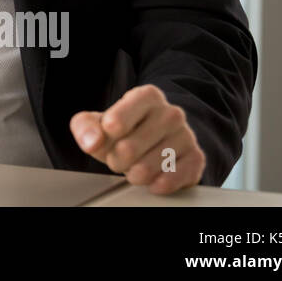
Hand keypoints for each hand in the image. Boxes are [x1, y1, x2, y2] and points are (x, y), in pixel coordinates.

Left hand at [70, 83, 205, 193]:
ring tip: (133, 168)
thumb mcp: (97, 123)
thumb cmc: (122, 130)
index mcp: (146, 96)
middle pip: (130, 148)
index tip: (109, 133)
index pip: (121, 117)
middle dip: (116, 160)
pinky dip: (157, 184)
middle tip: (116, 159)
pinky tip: (152, 181)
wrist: (153, 142)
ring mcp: (186, 135)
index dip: (109, 130)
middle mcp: (171, 113)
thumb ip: (85, 127)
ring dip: (135, 174)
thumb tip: (92, 142)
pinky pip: (174, 178)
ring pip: (151, 166)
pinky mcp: (196, 158)